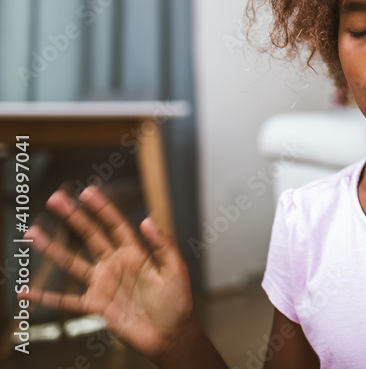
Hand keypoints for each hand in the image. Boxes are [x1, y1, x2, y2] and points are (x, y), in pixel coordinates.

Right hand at [23, 186, 196, 362]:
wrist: (170, 334)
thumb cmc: (177, 301)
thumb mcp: (175, 269)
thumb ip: (162, 245)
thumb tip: (147, 220)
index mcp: (135, 253)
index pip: (115, 225)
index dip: (102, 208)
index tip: (86, 192)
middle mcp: (115, 264)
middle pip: (89, 236)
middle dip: (73, 217)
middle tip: (55, 199)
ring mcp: (103, 284)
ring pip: (72, 263)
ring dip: (52, 249)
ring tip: (32, 234)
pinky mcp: (96, 305)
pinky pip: (66, 301)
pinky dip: (46, 297)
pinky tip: (27, 292)